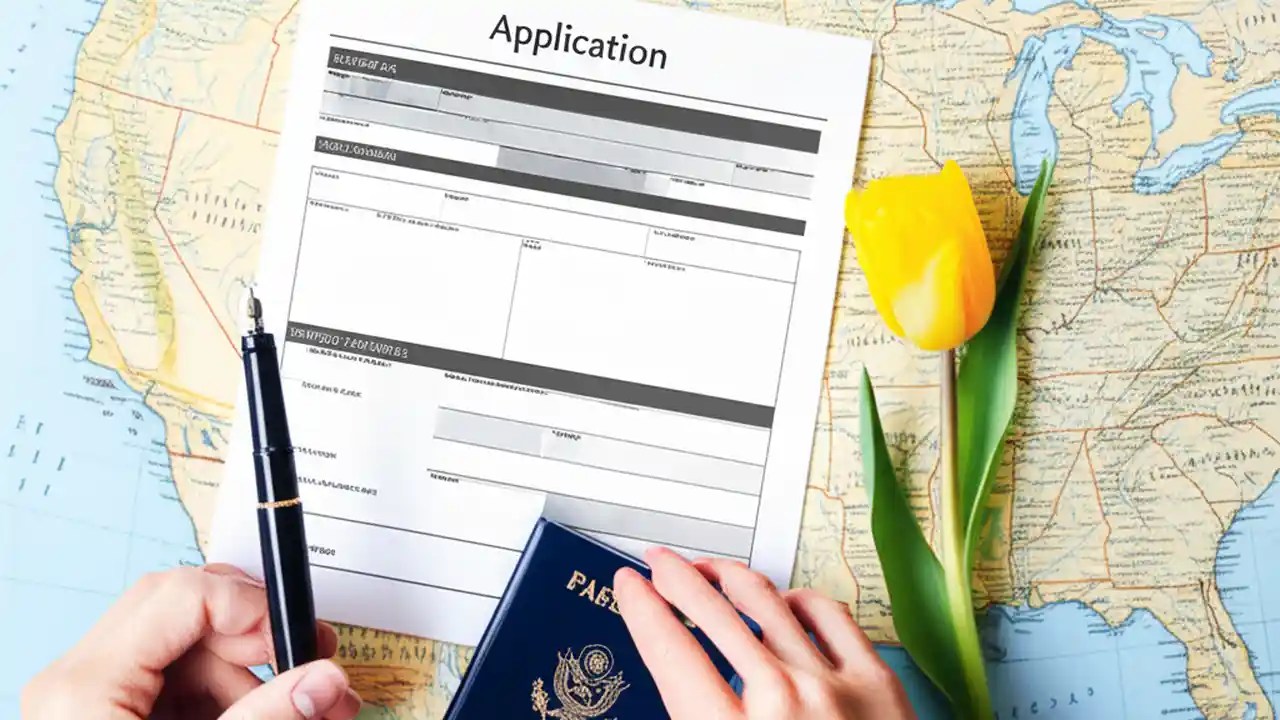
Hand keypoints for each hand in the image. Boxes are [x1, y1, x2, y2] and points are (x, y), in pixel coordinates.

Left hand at [21, 564, 361, 719]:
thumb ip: (267, 718)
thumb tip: (326, 680)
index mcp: (86, 685)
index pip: (180, 596)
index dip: (248, 605)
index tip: (297, 639)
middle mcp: (82, 681)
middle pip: (186, 615)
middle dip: (257, 640)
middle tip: (313, 663)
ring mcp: (97, 699)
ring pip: (191, 652)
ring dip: (254, 678)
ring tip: (307, 712)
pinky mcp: (117, 718)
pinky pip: (182, 685)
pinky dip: (231, 699)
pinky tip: (270, 719)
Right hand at [614, 549, 915, 719]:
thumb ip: (693, 719)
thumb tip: (674, 692)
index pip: (669, 649)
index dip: (642, 610)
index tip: (629, 587)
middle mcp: (781, 702)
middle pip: (712, 613)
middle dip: (677, 579)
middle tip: (660, 564)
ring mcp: (834, 688)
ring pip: (767, 602)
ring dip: (730, 577)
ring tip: (711, 569)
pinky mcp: (880, 685)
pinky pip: (830, 617)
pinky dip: (799, 599)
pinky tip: (784, 597)